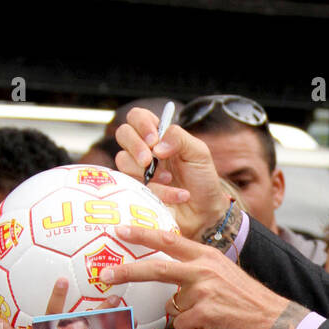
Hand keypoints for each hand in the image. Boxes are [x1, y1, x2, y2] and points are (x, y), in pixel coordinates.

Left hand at [101, 224, 300, 328]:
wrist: (274, 318)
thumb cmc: (248, 299)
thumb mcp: (224, 273)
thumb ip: (198, 272)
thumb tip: (173, 289)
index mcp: (206, 255)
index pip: (168, 240)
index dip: (143, 234)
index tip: (120, 230)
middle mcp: (203, 268)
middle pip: (157, 267)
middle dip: (128, 271)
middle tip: (106, 274)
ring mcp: (204, 290)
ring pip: (173, 305)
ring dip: (186, 314)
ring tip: (210, 315)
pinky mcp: (206, 312)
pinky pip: (184, 324)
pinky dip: (194, 328)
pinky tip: (214, 325)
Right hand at [113, 107, 229, 238]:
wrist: (205, 212)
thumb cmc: (201, 179)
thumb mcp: (199, 153)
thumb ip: (178, 138)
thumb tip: (156, 145)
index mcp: (158, 136)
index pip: (137, 117)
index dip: (141, 123)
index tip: (154, 139)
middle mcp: (144, 150)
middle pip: (123, 133)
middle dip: (135, 145)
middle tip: (149, 160)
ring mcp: (136, 171)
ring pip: (123, 161)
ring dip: (149, 172)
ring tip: (170, 179)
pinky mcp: (135, 192)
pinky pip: (134, 187)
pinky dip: (159, 191)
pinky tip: (177, 195)